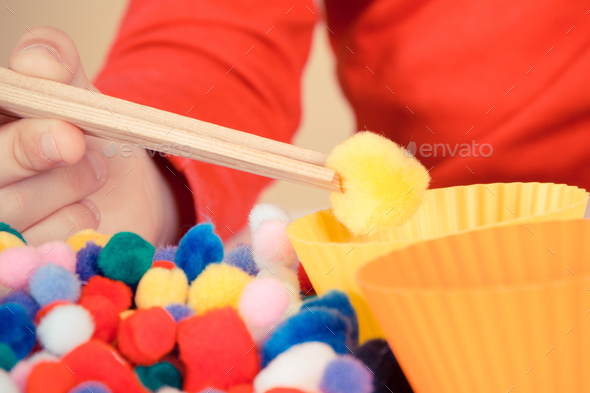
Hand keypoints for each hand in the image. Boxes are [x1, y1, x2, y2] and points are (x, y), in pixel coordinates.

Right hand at [1, 27, 179, 244]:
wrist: (123, 190)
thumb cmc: (89, 134)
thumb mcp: (78, 93)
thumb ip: (57, 65)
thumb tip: (38, 61)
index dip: (17, 135)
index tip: (65, 127)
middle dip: (29, 151)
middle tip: (76, 143)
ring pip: (7, 210)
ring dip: (65, 185)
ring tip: (96, 170)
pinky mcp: (17, 258)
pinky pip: (37, 244)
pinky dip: (75, 220)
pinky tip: (89, 208)